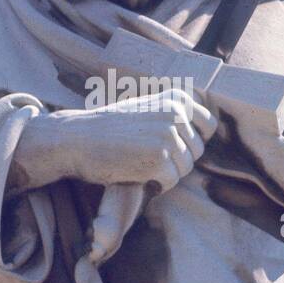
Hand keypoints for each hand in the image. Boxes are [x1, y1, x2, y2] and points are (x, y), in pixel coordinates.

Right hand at [13, 89, 215, 192]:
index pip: (208, 125)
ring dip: (164, 173)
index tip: (173, 146)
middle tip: (146, 157)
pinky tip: (134, 173)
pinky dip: (154, 184)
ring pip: (184, 168)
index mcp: (175, 98)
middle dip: (176, 160)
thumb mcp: (145, 110)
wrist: (75, 138)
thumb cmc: (107, 128)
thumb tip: (202, 136)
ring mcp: (169, 135)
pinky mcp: (160, 158)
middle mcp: (176, 113)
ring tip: (138, 163)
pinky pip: (170, 182)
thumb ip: (171, 116)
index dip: (192, 141)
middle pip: (196, 151)